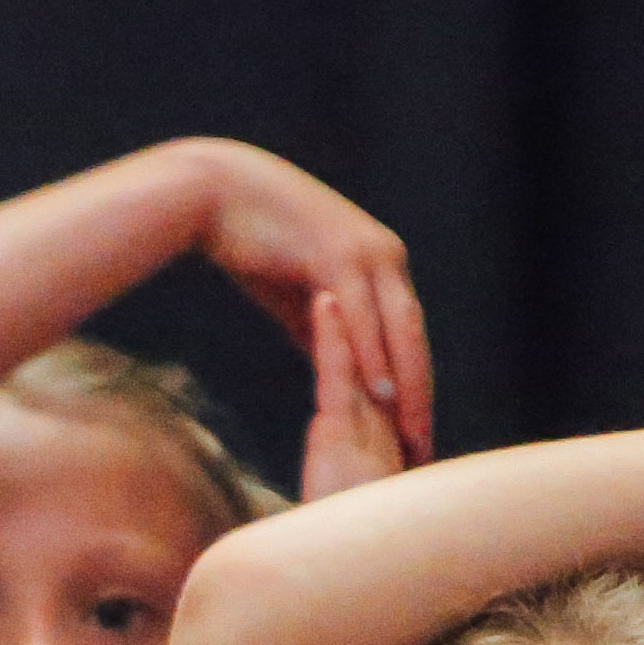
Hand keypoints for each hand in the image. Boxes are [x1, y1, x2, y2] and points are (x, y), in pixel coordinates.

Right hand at [192, 138, 429, 468]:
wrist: (218, 193)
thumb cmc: (253, 243)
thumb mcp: (298, 298)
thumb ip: (323, 333)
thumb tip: (336, 372)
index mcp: (381, 266)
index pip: (405, 338)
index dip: (413, 389)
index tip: (412, 435)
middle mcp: (386, 257)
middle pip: (414, 340)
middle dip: (422, 398)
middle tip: (425, 451)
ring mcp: (367, 253)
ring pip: (396, 330)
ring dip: (407, 387)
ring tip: (410, 435)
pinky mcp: (338, 253)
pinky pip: (363, 316)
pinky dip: (373, 356)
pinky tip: (380, 393)